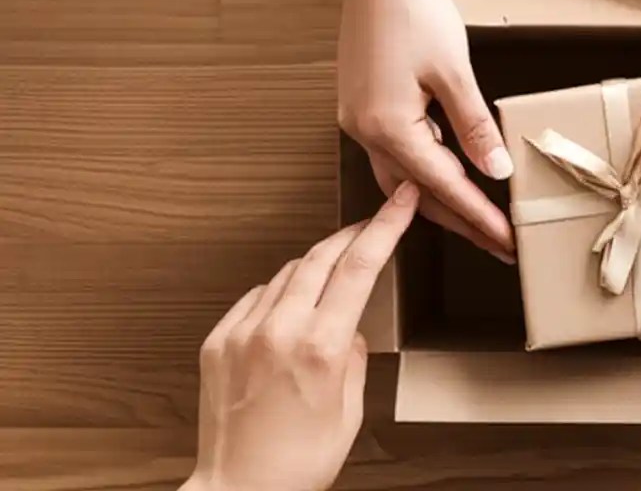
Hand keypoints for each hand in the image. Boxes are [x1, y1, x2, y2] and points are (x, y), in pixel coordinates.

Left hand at [184, 183, 419, 490]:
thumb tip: (351, 326)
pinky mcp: (218, 341)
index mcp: (320, 348)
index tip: (401, 201)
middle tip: (373, 224)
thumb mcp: (350, 409)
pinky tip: (292, 310)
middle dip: (353, 234)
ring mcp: (243, 333)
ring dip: (316, 266)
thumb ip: (353, 355)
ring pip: (287, 273)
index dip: (385, 226)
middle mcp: (278, 331)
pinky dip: (279, 293)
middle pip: (322, 256)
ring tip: (334, 280)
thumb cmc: (298, 461)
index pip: (360, 267)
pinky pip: (255, 297)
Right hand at [313, 0, 514, 263]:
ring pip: (403, 177)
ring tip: (480, 216)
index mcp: (388, 127)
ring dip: (440, 198)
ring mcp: (358, 119)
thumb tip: (494, 171)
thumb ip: (474, 127)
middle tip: (498, 243)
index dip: (479, 218)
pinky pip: (394, 152)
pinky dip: (424, 168)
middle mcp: (365, 131)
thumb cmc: (414, 8)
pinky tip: (450, 169)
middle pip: (417, 195)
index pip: (443, 188)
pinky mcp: (361, 105)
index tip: (506, 243)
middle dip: (460, 220)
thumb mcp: (455, 71)